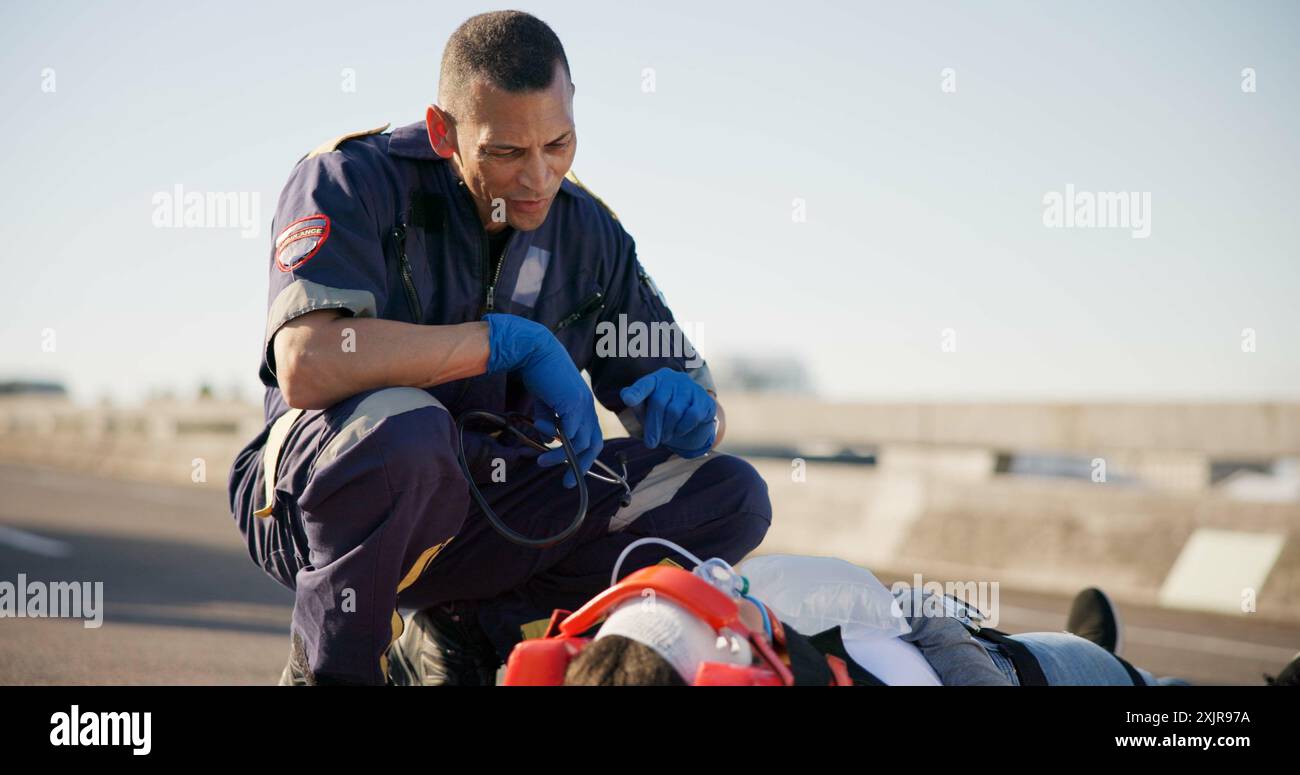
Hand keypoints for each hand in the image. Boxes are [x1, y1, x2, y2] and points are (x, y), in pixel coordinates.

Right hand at [484, 313, 602, 486]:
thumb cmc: (539, 374)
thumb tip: (549, 441)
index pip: (591, 438)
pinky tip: (540, 426)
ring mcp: (583, 405)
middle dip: (580, 466)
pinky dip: (554, 436)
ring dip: (560, 455)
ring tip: (542, 461)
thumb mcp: (545, 404)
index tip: (570, 474)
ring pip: (580, 442)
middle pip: (593, 445)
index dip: (583, 458)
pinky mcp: (573, 402)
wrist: (535, 351)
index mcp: (584, 407)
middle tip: (566, 481)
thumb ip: (549, 422)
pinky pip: (569, 431)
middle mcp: (588, 407)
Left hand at [619, 367, 716, 457]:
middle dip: (653, 426)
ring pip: (675, 411)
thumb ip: (637, 403)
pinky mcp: (705, 400)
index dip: (636, 393)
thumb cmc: (664, 411)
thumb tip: (626, 395)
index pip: (644, 385)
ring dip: (668, 429)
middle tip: (651, 443)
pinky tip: (679, 432)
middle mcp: (674, 379)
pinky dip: (683, 428)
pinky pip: (692, 416)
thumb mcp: (647, 408)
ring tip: (665, 437)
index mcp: (656, 379)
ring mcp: (691, 388)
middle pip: (659, 402)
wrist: (691, 417)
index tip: (628, 400)